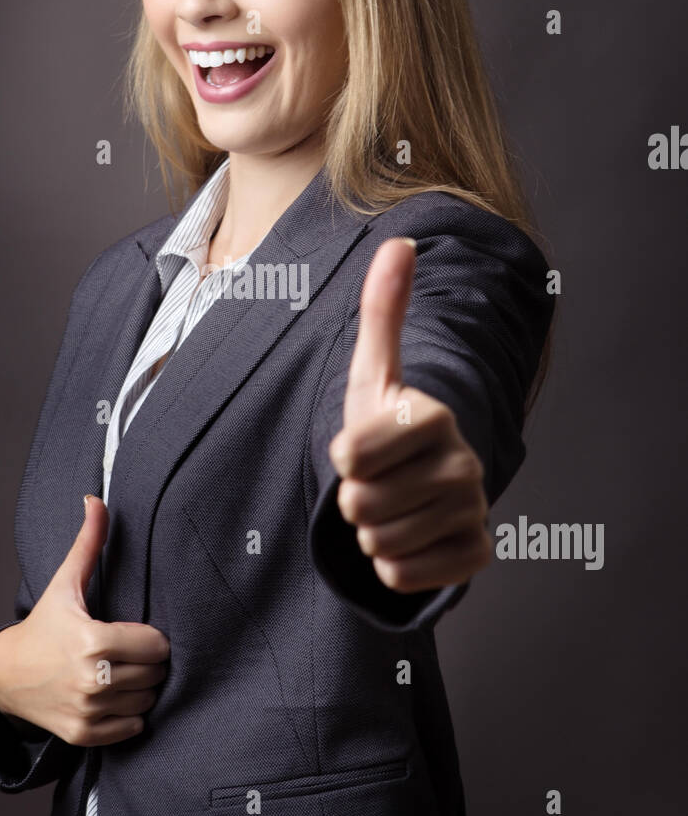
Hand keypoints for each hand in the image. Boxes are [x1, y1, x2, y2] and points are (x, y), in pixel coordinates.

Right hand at [0, 495, 169, 745]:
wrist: (6, 675)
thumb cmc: (44, 626)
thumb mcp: (65, 584)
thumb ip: (88, 543)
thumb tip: (97, 500)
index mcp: (93, 641)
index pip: (157, 645)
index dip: (150, 637)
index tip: (134, 633)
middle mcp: (91, 679)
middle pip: (155, 674)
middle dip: (148, 663)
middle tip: (128, 653)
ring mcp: (87, 710)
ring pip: (147, 702)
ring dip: (141, 689)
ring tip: (121, 673)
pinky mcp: (83, 734)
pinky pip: (132, 729)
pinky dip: (129, 716)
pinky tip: (113, 697)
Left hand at [329, 237, 490, 593]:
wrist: (419, 487)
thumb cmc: (385, 428)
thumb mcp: (372, 374)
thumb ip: (382, 311)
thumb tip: (400, 240)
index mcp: (433, 415)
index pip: (350, 455)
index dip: (341, 458)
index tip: (358, 449)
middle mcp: (463, 463)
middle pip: (361, 504)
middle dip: (354, 500)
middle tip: (374, 484)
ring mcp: (473, 511)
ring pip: (379, 542)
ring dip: (371, 532)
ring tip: (389, 508)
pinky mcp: (475, 555)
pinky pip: (405, 575)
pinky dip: (393, 566)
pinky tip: (407, 539)